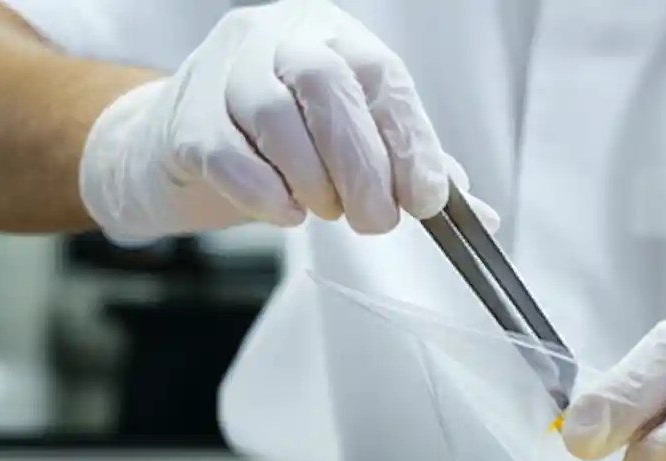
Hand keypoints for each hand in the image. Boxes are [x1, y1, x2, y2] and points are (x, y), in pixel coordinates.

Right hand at [79, 0, 496, 238]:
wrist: (184, 153)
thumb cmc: (286, 147)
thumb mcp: (360, 148)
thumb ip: (415, 173)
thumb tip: (482, 219)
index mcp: (334, 34)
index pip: (382, 74)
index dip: (409, 139)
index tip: (426, 199)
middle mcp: (277, 35)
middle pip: (325, 82)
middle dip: (361, 163)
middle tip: (376, 219)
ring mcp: (222, 69)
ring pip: (273, 115)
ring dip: (313, 180)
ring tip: (325, 210)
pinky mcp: (184, 118)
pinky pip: (226, 154)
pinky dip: (266, 194)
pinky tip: (286, 212)